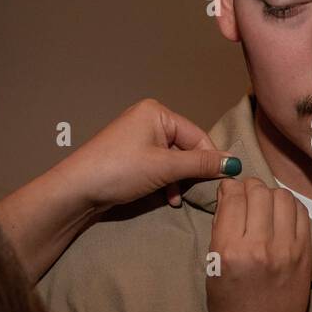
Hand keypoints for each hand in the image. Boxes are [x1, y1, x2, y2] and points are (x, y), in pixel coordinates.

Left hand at [57, 98, 236, 211]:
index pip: (197, 135)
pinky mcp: (131, 156)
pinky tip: (167, 198)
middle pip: (186, 147)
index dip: (211, 159)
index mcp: (157, 112)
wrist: (77, 189)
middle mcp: (149, 120)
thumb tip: (234, 163)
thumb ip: (201, 164)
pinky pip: (159, 166)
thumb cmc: (120, 170)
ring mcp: (138, 138)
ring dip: (179, 180)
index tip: (224, 181)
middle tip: (199, 193)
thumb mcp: (165, 167)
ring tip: (177, 198)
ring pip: (173, 160)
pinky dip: (166, 182)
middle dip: (192, 172)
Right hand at [206, 178, 311, 311]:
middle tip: (246, 196)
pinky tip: (281, 214)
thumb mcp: (212, 271)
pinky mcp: (306, 253)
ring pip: (282, 196)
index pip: (233, 198)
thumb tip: (229, 198)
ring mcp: (287, 248)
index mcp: (230, 251)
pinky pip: (301, 212)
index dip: (229, 187)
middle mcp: (260, 245)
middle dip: (249, 187)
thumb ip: (220, 232)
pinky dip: (289, 207)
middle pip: (258, 191)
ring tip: (264, 205)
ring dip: (270, 195)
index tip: (229, 191)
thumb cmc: (230, 310)